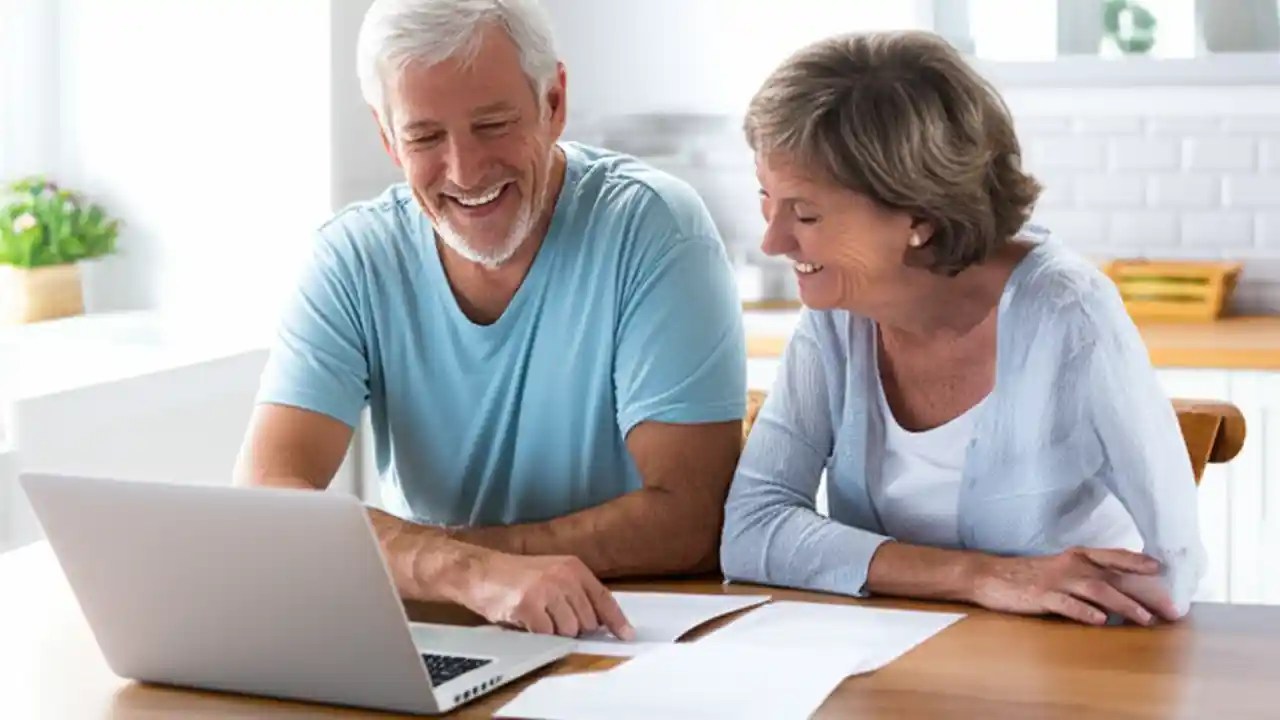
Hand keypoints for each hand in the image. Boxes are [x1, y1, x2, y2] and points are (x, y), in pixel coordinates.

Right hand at [466, 553, 635, 639]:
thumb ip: (576, 593)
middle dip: (573, 627)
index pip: (603, 597)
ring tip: (537, 616)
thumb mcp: (552, 574)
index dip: (616, 619)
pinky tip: (526, 620)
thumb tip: (601, 622)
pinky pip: (546, 634)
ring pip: (569, 630)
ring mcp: (547, 590)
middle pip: (588, 621)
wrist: (480, 571)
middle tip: (551, 618)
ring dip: (554, 632)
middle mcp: (564, 576)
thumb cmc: (517, 577)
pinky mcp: (529, 605)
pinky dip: (538, 634)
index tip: (626, 635)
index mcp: (573, 567)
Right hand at [968, 547, 1180, 625]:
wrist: (989, 576)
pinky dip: (1086, 612)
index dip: (1138, 562)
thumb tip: (1118, 595)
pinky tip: (1101, 621)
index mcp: (1076, 556)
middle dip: (1144, 593)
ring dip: (1124, 604)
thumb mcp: (1059, 570)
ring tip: (1144, 619)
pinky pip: (1067, 605)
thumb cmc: (1027, 575)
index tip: (1163, 570)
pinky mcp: (1041, 596)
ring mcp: (1056, 581)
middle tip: (1170, 609)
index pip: (1114, 557)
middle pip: (1114, 578)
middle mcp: (1071, 565)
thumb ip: (1086, 577)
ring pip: (1097, 591)